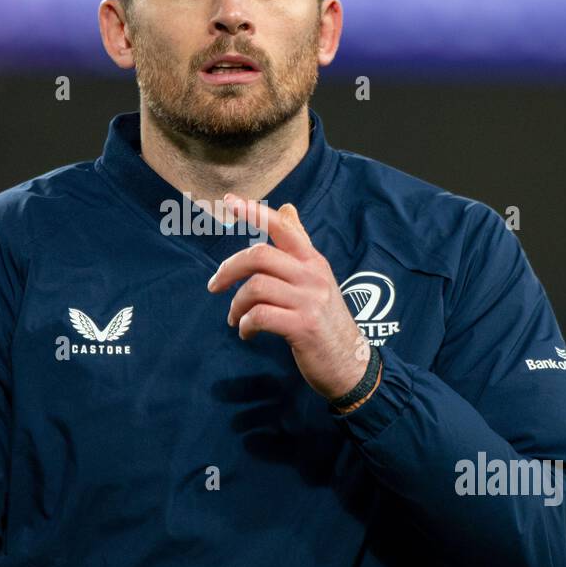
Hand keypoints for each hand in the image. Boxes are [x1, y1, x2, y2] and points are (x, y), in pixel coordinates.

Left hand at [206, 192, 370, 401]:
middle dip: (229, 269)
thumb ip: (299, 247)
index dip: (254, 212)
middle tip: (215, 286)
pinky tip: (247, 333)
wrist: (350, 364)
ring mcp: (309, 301)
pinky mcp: (303, 326)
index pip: (282, 228)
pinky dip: (245, 325)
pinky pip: (260, 315)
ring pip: (256, 287)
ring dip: (236, 305)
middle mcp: (313, 276)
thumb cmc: (326, 322)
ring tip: (235, 318)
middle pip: (260, 256)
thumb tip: (286, 208)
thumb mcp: (317, 280)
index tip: (229, 202)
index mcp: (314, 262)